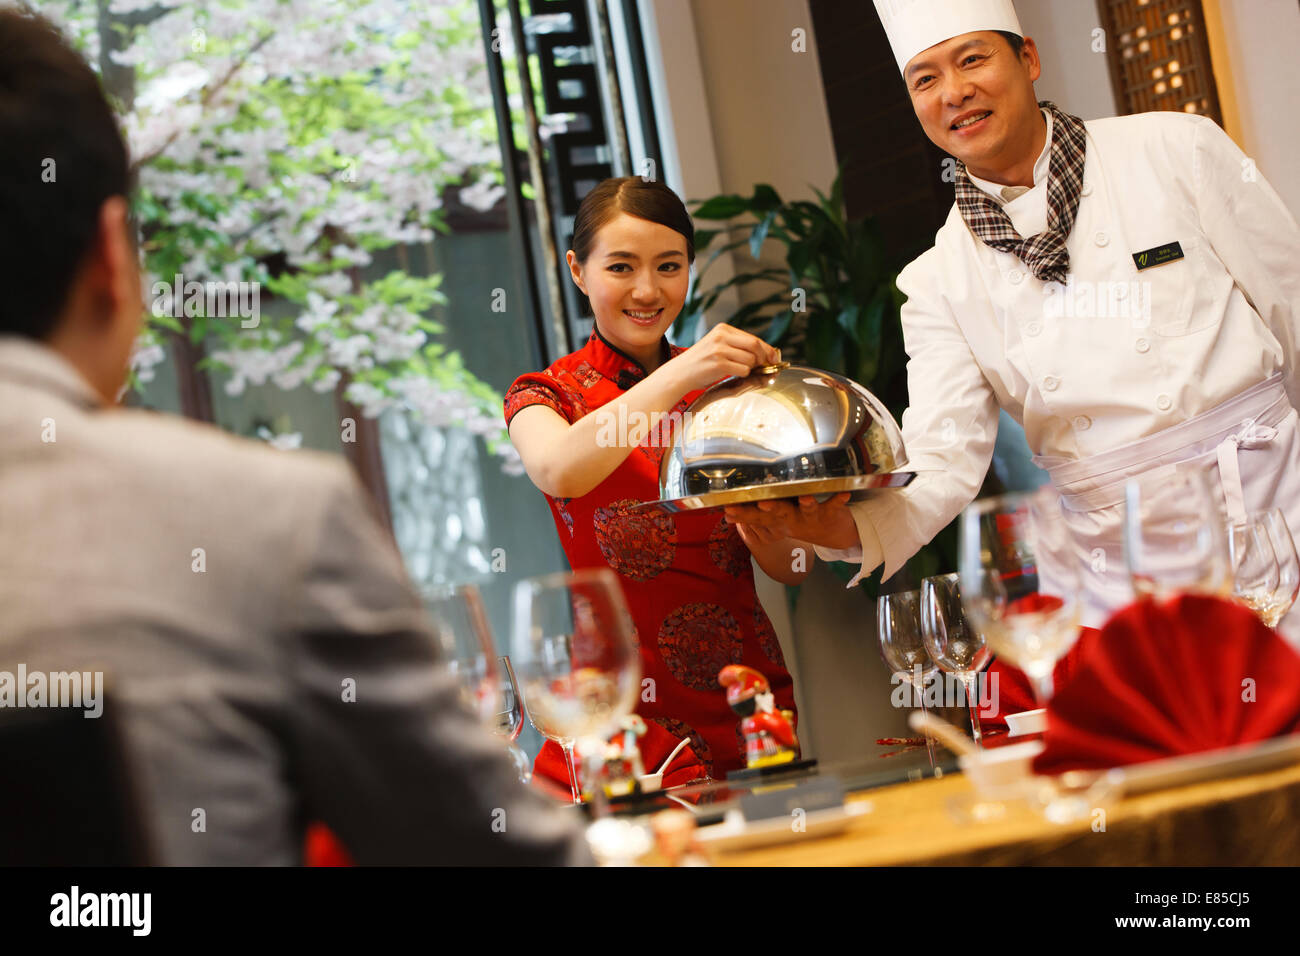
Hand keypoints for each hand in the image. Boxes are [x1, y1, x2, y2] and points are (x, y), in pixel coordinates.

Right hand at [660, 322, 779, 393]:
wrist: (680, 373)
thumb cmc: (701, 362)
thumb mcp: (718, 345)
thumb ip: (738, 345)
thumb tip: (766, 352)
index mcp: (723, 329)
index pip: (753, 338)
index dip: (767, 349)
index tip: (774, 358)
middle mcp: (722, 336)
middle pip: (755, 345)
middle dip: (764, 358)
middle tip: (763, 367)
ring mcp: (720, 350)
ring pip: (751, 359)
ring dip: (750, 368)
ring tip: (738, 370)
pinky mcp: (719, 364)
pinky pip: (743, 370)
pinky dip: (742, 374)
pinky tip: (731, 374)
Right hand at [724, 493, 856, 549]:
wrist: (833, 534)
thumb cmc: (799, 519)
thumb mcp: (775, 521)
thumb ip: (752, 516)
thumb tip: (726, 514)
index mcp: (777, 519)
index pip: (756, 516)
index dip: (743, 514)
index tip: (728, 509)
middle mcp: (792, 519)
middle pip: (779, 514)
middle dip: (770, 510)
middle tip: (762, 504)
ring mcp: (812, 517)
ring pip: (807, 511)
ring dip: (806, 505)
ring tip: (805, 498)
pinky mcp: (831, 513)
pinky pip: (835, 506)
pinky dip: (839, 500)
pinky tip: (843, 494)